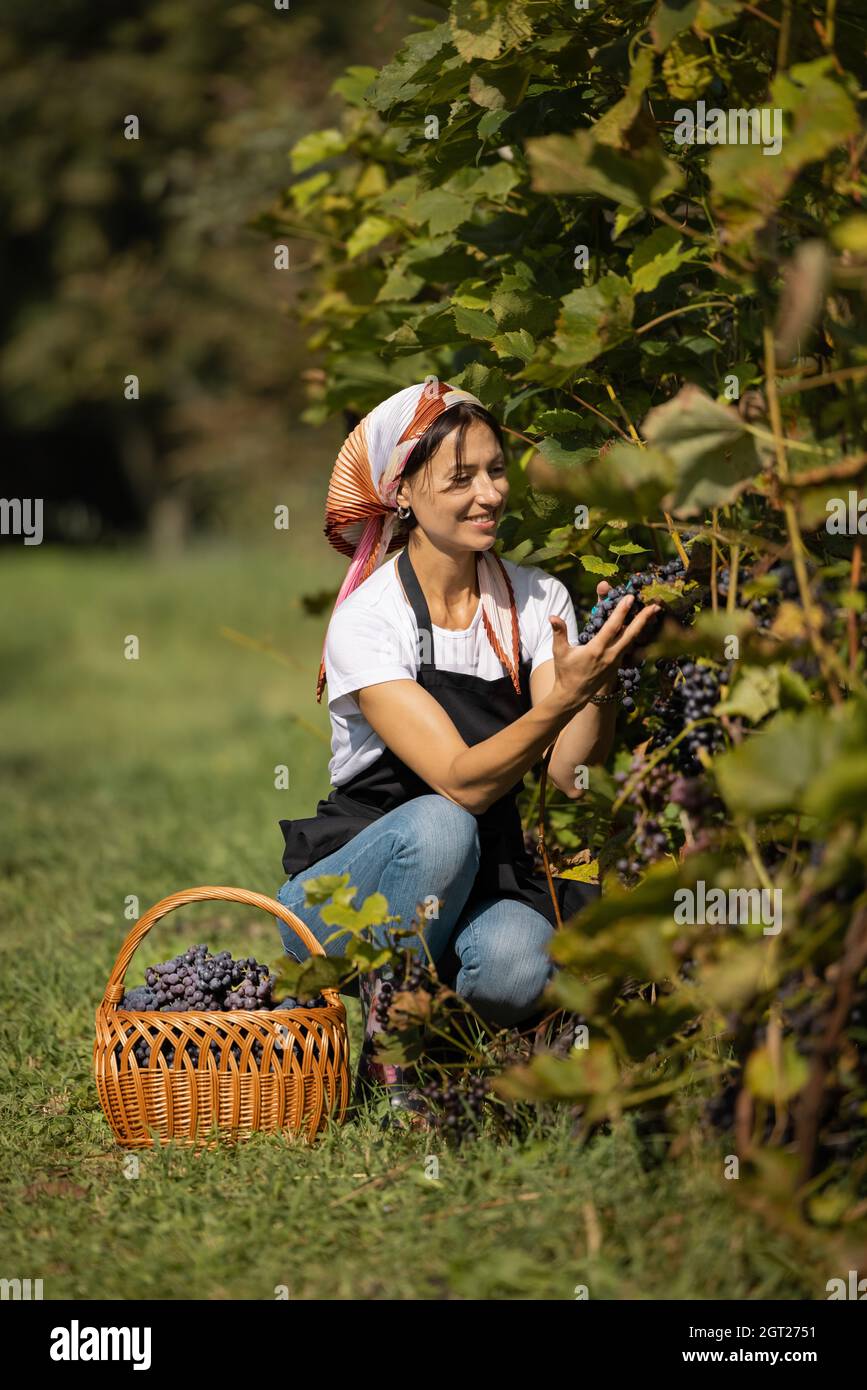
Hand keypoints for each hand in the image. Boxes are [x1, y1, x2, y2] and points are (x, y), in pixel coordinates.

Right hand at [548, 586, 660, 711]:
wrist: (573, 696)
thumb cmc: (565, 672)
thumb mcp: (560, 652)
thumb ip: (559, 632)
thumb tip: (553, 616)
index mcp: (596, 650)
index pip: (612, 627)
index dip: (621, 611)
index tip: (630, 598)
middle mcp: (609, 656)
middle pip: (631, 634)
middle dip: (644, 619)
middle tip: (655, 606)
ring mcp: (615, 662)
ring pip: (632, 640)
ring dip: (642, 626)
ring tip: (653, 613)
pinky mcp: (617, 665)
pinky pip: (627, 647)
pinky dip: (634, 635)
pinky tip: (639, 626)